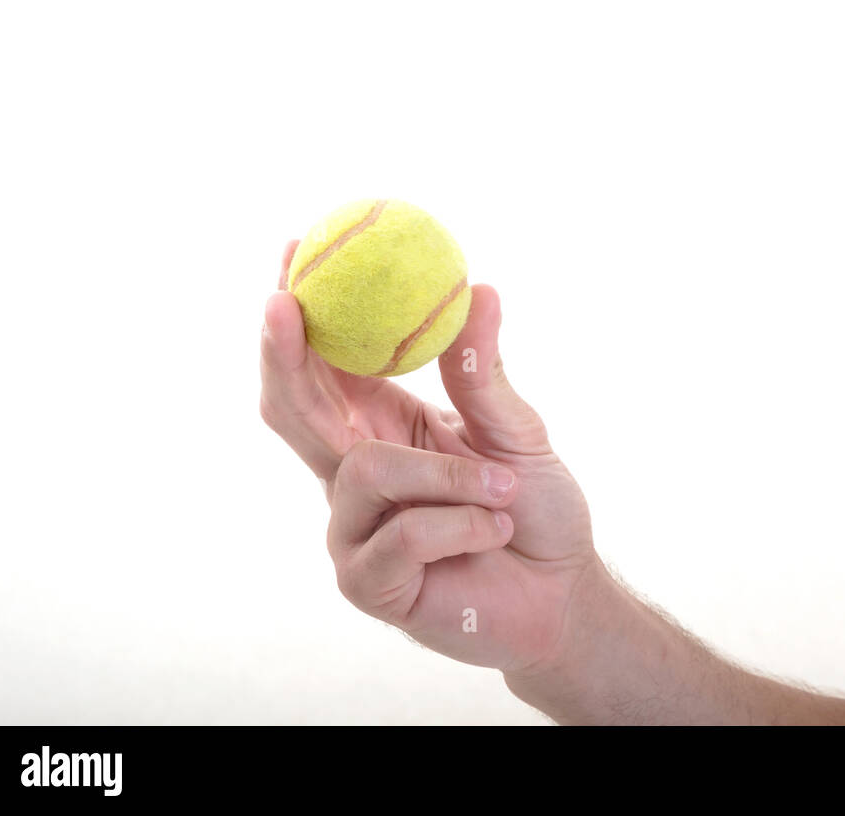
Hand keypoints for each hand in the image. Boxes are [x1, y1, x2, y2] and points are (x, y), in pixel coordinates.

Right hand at [259, 239, 601, 674]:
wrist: (561, 595)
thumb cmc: (534, 508)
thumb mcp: (515, 431)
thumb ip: (482, 373)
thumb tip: (479, 288)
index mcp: (383, 425)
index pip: (325, 364)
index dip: (301, 311)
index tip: (294, 249)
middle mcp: (355, 473)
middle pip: (292, 409)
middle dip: (283, 352)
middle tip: (285, 303)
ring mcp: (353, 530)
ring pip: (363, 471)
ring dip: (446, 476)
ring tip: (503, 488)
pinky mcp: (367, 583)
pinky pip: (397, 537)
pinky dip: (458, 525)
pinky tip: (493, 532)